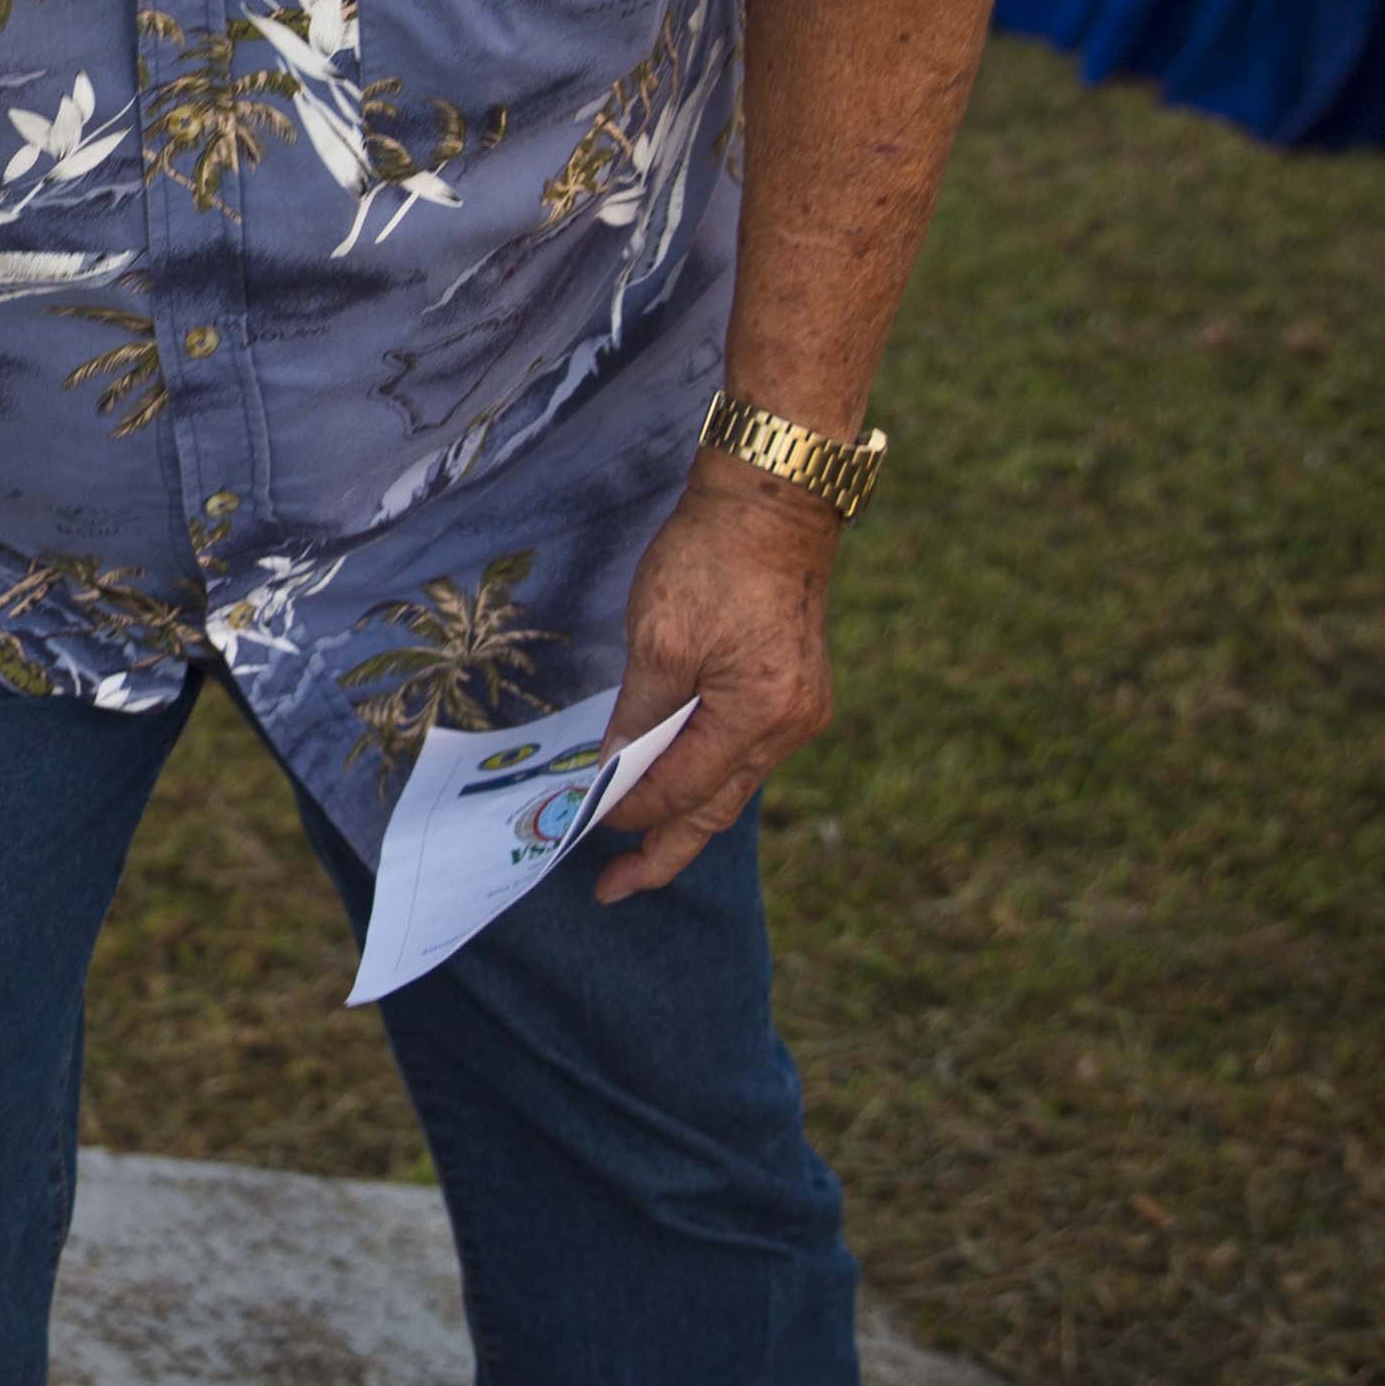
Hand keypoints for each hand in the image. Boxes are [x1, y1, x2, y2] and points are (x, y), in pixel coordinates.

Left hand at [591, 473, 836, 906]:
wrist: (771, 498)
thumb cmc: (712, 560)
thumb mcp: (659, 642)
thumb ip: (640, 718)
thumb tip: (614, 772)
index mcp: (759, 716)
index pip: (684, 791)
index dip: (632, 813)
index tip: (585, 830)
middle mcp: (790, 725)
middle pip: (717, 807)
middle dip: (664, 849)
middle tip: (615, 887)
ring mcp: (799, 709)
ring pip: (731, 782)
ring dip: (683, 813)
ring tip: (635, 846)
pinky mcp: (795, 689)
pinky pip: (743, 750)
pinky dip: (705, 773)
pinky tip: (673, 785)